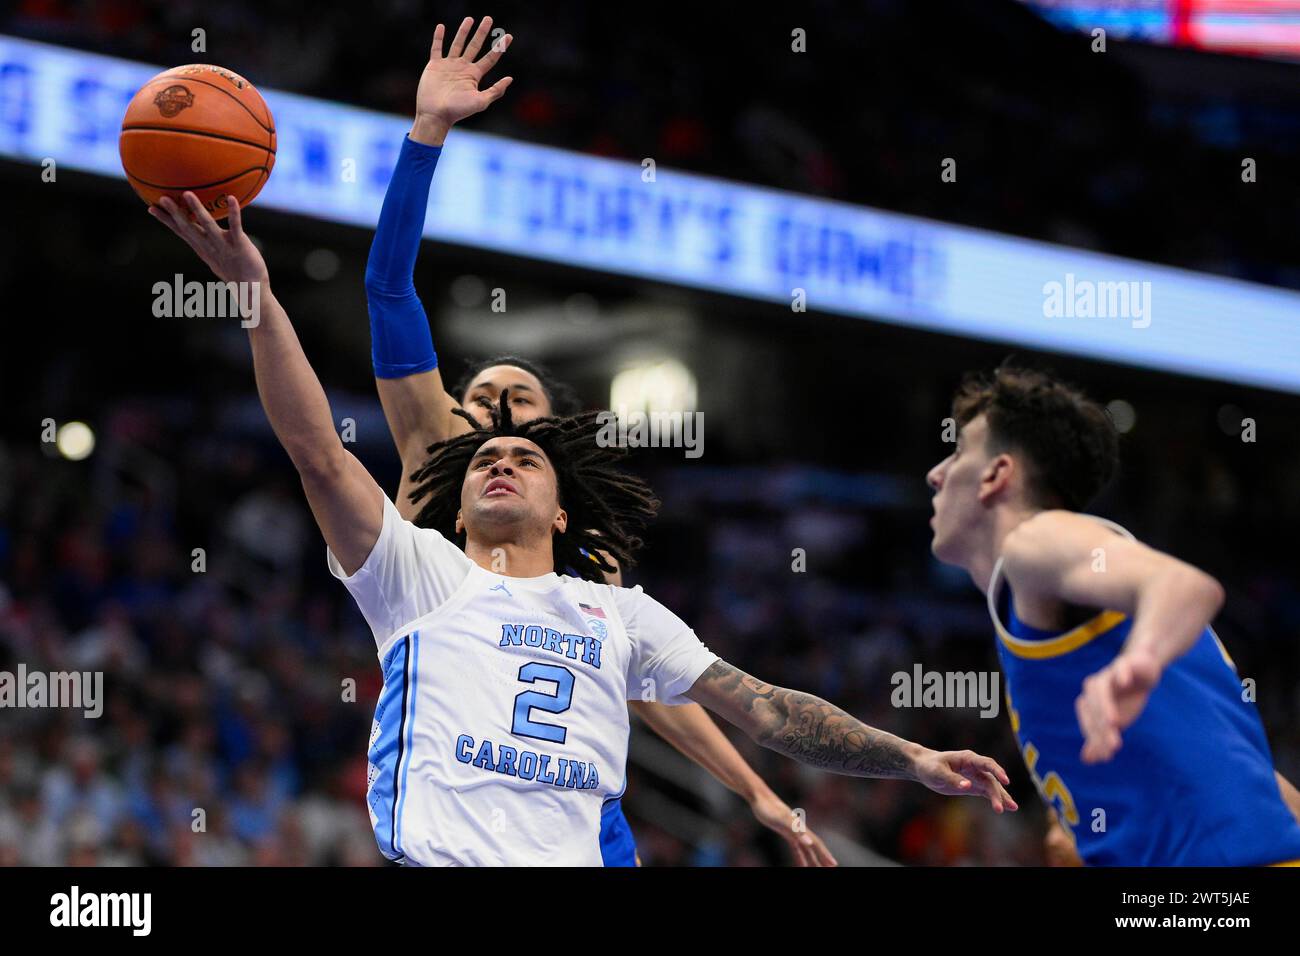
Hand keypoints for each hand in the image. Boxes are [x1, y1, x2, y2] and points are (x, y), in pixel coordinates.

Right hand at [149, 192, 268, 286]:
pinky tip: (231, 198)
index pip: (181, 231)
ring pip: (208, 225)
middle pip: (188, 227)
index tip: (150, 207)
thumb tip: (200, 233)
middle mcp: (209, 245)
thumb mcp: (215, 256)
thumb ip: (207, 243)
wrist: (251, 289)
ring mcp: (224, 245)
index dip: (166, 220)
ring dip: (197, 210)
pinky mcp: (240, 244)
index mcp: (202, 247)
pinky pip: (235, 226)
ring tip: (187, 194)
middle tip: (162, 197)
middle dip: (175, 213)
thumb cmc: (234, 270)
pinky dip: (233, 212)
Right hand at [413, 17, 512, 143]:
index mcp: (474, 75)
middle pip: (475, 46)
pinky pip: (437, 48)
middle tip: (488, 18)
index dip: (500, 47)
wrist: (436, 114)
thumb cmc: (458, 110)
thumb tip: (510, 79)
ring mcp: (449, 65)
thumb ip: (495, 90)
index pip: (490, 58)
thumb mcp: (481, 102)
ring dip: (463, 31)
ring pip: (458, 43)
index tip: (509, 36)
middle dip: (482, 32)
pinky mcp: (435, 65)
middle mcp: (463, 68)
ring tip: (470, 19)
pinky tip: (441, 27)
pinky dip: (438, 38)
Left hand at [748, 790, 836, 866]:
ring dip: (813, 859)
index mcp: (800, 828)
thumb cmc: (768, 808)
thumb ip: (795, 829)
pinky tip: (802, 865)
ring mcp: (793, 831)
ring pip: (807, 849)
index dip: (825, 854)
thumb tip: (809, 842)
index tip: (834, 864)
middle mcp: (799, 830)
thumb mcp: (781, 819)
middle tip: (832, 868)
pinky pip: (796, 848)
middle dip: (823, 858)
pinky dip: (800, 857)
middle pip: (814, 847)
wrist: (759, 797)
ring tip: (818, 869)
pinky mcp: (786, 832)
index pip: (816, 844)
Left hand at [913, 749, 1017, 811]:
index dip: (997, 771)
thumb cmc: (930, 767)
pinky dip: (996, 798)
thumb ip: (952, 779)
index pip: (987, 763)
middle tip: (1001, 808)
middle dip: (997, 793)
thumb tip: (968, 786)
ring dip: (1001, 797)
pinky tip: (1005, 807)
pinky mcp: (973, 785)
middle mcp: (975, 766)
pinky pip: (987, 792)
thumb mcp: (938, 772)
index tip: (1005, 781)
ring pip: (992, 786)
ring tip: (1013, 808)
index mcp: (968, 759)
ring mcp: (975, 776)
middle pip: (991, 779)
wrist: (923, 767)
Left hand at [1076, 649, 1160, 763]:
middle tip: (1114, 746)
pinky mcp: (1124, 663)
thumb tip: (1087, 760)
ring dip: (1105, 704)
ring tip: (1114, 722)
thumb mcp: (1115, 720)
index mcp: (1089, 701)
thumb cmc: (1125, 698)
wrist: (1142, 670)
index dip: (1096, 739)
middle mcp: (1095, 687)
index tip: (1107, 756)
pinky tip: (1124, 682)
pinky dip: (1120, 673)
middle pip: (1093, 707)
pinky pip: (1120, 667)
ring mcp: (1108, 673)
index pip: (1089, 722)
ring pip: (1101, 688)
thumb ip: (1100, 738)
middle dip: (1102, 727)